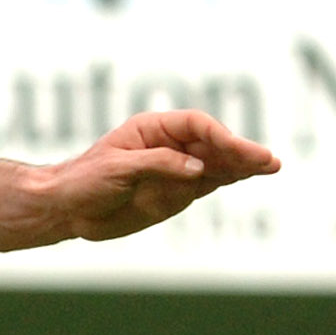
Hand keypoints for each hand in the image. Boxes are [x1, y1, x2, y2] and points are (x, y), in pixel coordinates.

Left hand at [44, 110, 278, 240]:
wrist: (64, 208)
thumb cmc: (83, 181)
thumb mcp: (118, 169)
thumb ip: (159, 165)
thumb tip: (199, 168)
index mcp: (153, 130)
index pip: (197, 126)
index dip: (220, 138)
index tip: (236, 152)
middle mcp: (169, 146)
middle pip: (212, 144)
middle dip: (240, 152)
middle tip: (268, 162)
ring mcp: (174, 169)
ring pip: (215, 164)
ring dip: (242, 165)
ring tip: (270, 167)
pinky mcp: (174, 192)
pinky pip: (206, 183)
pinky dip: (227, 180)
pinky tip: (250, 176)